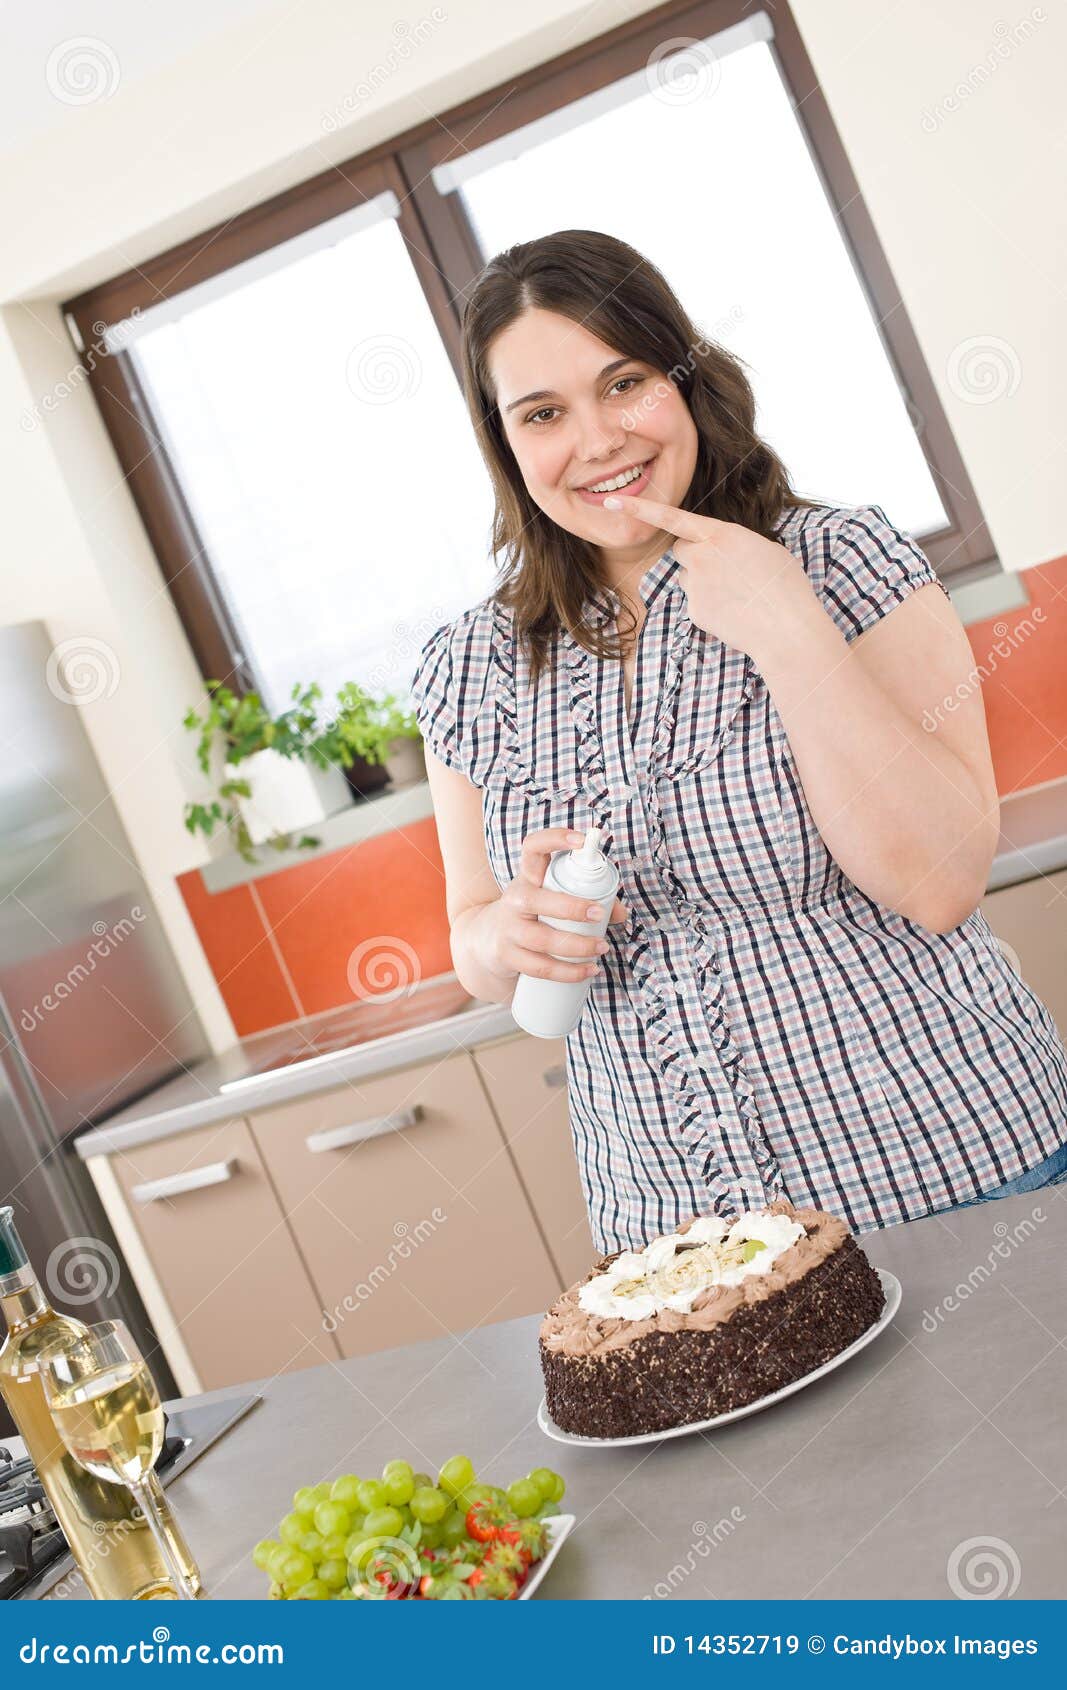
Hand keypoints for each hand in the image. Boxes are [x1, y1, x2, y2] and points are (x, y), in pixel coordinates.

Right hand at [471, 827, 628, 986]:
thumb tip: (618, 912)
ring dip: (576, 945)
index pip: (533, 847)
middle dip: (571, 907)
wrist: (488, 940)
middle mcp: (515, 899)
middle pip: (537, 900)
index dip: (555, 839)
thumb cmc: (533, 913)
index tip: (581, 841)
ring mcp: (509, 928)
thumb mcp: (552, 897)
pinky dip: (569, 972)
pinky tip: (588, 970)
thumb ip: (589, 898)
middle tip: (599, 914)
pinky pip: (540, 967)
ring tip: (602, 947)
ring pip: (542, 939)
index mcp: (528, 876)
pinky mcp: (508, 955)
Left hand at [603, 493, 821, 662]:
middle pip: (681, 549)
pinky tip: (734, 612)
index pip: (672, 518)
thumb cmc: (785, 587)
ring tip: (736, 594)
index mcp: (722, 534)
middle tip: (724, 570)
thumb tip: (722, 552)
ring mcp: (695, 585)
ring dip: (703, 582)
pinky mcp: (694, 610)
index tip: (612, 504)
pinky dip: (710, 606)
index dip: (640, 509)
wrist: (786, 628)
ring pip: (687, 577)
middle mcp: (702, 556)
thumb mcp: (765, 549)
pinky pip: (695, 602)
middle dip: (695, 555)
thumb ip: (735, 544)